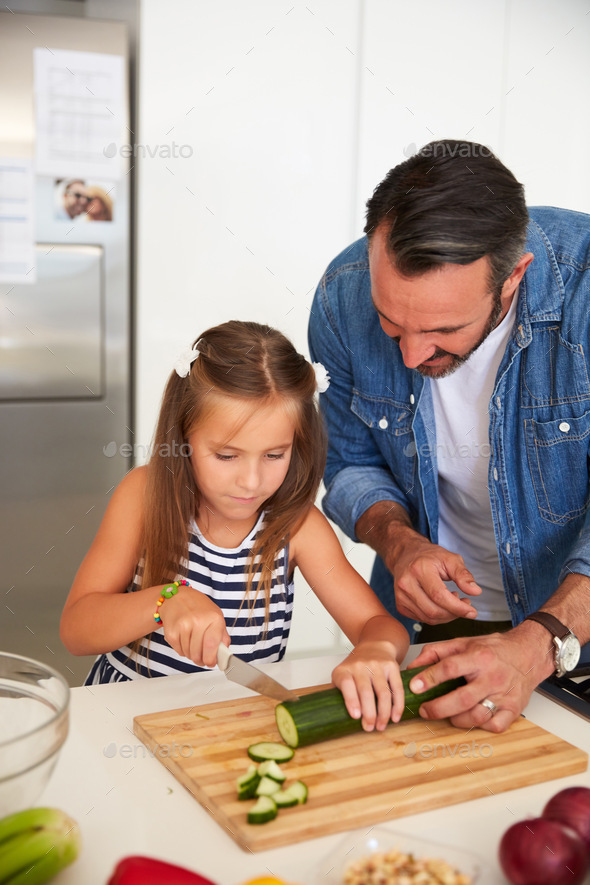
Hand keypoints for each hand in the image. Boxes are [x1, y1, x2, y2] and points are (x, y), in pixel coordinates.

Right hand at [159, 586, 229, 667]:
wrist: (176, 597)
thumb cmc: (198, 607)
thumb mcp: (216, 616)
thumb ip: (222, 636)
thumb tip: (224, 654)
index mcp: (213, 618)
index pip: (212, 645)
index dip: (211, 659)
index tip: (211, 663)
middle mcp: (198, 621)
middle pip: (199, 653)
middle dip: (201, 660)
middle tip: (202, 658)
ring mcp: (183, 626)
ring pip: (189, 654)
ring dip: (192, 655)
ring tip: (193, 644)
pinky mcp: (171, 632)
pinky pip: (179, 651)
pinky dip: (183, 650)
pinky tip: (185, 640)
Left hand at [331, 641, 404, 731]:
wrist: (374, 646)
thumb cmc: (356, 666)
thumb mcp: (342, 675)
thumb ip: (338, 692)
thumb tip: (336, 716)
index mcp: (344, 670)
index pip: (346, 684)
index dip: (351, 701)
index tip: (356, 716)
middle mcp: (360, 665)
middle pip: (366, 692)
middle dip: (369, 714)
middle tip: (370, 728)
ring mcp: (377, 665)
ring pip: (383, 693)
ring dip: (384, 713)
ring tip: (381, 726)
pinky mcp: (392, 666)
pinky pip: (397, 689)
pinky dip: (397, 705)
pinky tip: (395, 716)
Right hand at [387, 528, 481, 623]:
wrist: (406, 555)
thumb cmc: (429, 557)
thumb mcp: (450, 559)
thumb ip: (463, 575)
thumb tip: (475, 591)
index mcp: (419, 569)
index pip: (439, 596)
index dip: (457, 607)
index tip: (472, 611)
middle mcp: (406, 583)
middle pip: (433, 610)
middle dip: (454, 613)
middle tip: (464, 605)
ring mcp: (401, 596)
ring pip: (428, 618)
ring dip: (446, 616)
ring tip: (454, 603)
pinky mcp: (400, 605)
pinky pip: (422, 619)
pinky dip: (436, 617)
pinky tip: (441, 605)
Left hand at [407, 625, 553, 731]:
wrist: (528, 654)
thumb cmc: (493, 650)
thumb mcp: (463, 643)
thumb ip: (435, 652)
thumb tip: (412, 668)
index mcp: (478, 656)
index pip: (450, 668)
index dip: (430, 678)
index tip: (414, 686)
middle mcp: (492, 677)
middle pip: (462, 698)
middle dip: (438, 708)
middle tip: (425, 710)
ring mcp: (504, 695)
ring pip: (477, 716)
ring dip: (457, 719)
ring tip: (447, 714)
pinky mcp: (513, 709)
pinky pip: (494, 725)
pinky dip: (479, 726)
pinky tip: (471, 718)